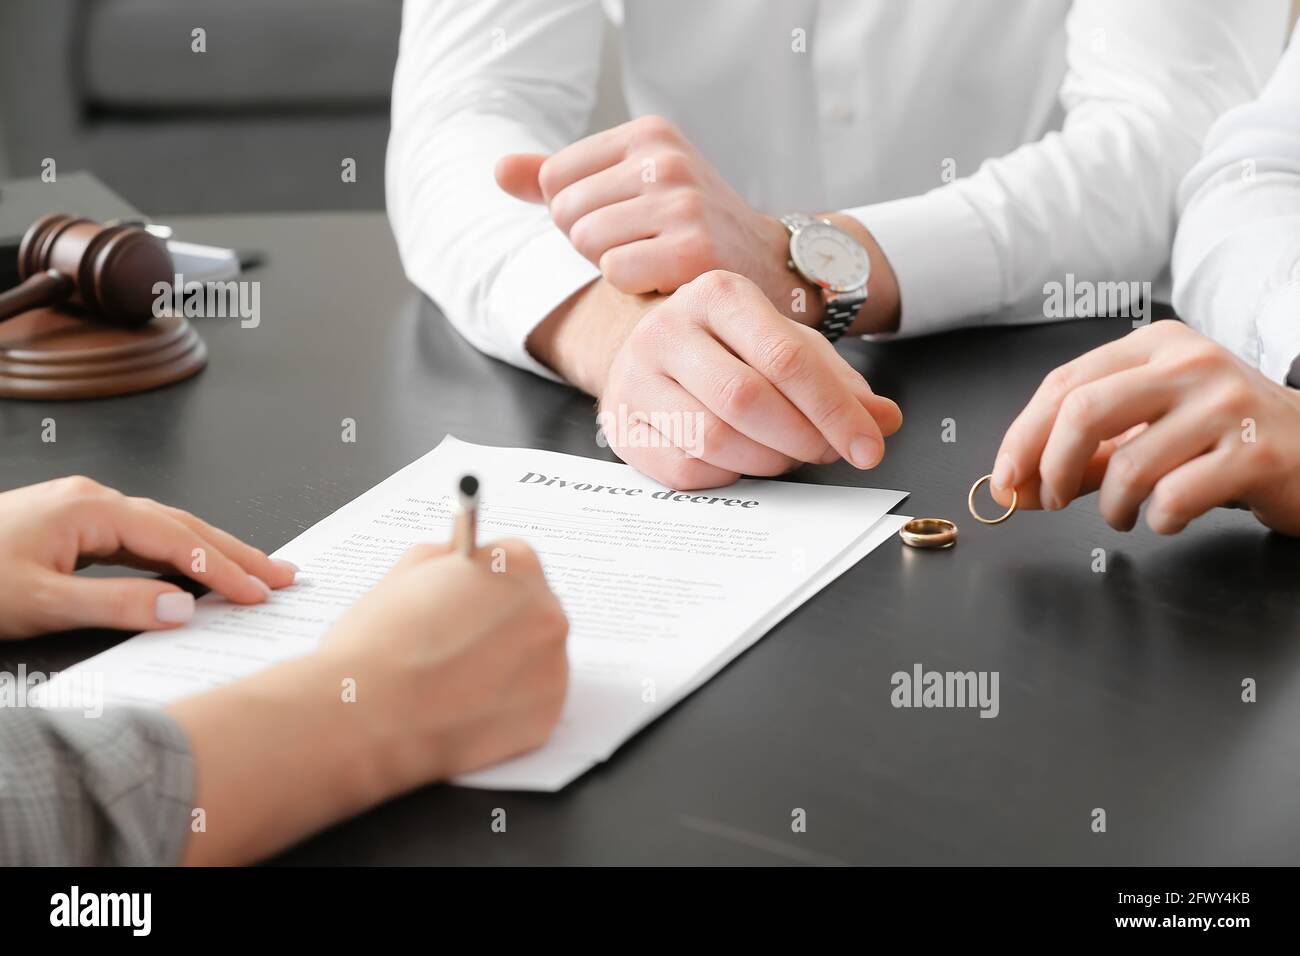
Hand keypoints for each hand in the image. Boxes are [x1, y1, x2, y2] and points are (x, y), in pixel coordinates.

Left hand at [0, 477, 295, 638]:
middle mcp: (93, 500)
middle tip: (284, 574)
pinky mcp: (73, 525)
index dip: (225, 569)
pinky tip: (193, 569)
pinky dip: (177, 553)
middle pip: (182, 525)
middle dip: (237, 552)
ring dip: (212, 551)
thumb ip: (116, 605)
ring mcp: (83, 509)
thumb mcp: (39, 604)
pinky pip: (142, 537)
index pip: (177, 541)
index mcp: (91, 509)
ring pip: (165, 528)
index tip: (263, 592)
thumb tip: (183, 607)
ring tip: (255, 571)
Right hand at [316, 538, 568, 782]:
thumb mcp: (408, 572)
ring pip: (532, 661)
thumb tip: (461, 568)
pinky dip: (502, 707)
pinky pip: (530, 704)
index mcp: (518, 565)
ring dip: (502, 668)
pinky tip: (463, 709)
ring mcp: (552, 668)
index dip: (478, 587)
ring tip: (452, 683)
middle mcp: (547, 613)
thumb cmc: (378, 645)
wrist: (365, 715)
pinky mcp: (545, 718)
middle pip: (528, 613)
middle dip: (495, 627)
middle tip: (452, 647)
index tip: (460, 604)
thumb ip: (448, 561)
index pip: (512, 565)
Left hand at [497, 117, 794, 304]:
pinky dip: (635, 288)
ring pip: (588, 244)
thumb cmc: (690, 228)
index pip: (554, 178)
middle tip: (642, 247)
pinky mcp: (693, 249)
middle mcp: (666, 159)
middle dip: (592, 242)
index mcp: (648, 134)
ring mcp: (682, 202)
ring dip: (614, 266)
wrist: (769, 266)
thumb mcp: (629, 186)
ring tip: (656, 261)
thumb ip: (560, 178)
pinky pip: (615, 273)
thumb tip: (498, 171)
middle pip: (565, 213)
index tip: (625, 221)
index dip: (577, 212)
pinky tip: (669, 280)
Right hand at [599, 270, 901, 488]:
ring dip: (767, 461)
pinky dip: (728, 475)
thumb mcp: (789, 347)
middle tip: (827, 453)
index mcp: (717, 294)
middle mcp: (666, 328)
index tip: (869, 447)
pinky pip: (686, 469)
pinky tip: (742, 459)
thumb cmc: (730, 349)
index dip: (835, 410)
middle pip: (745, 399)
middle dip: (801, 438)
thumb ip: (838, 383)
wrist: (652, 353)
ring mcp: (635, 378)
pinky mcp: (621, 426)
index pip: (785, 357)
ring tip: (787, 454)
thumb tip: (884, 420)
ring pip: (714, 439)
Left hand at [991, 321, 1299, 534]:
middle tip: (1049, 501)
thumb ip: (1082, 456)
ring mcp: (1227, 404)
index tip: (1005, 479)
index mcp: (1155, 346)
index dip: (1022, 437)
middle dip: (1051, 468)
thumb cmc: (1223, 440)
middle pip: (1083, 411)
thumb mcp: (1149, 431)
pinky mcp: (1257, 452)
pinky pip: (1175, 497)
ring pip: (1128, 465)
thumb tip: (1013, 487)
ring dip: (1110, 507)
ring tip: (1122, 514)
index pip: (1064, 384)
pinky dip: (1158, 520)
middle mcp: (1190, 364)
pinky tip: (1169, 517)